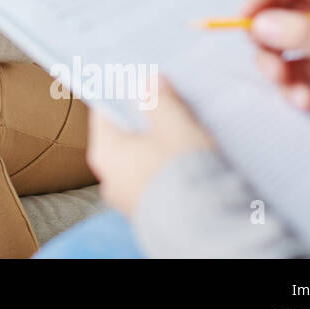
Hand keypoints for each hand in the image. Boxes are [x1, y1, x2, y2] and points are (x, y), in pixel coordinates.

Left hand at [86, 78, 214, 216]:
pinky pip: (152, 180)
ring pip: (139, 159)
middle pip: (122, 136)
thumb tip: (150, 81)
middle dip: (144, 120)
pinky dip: (164, 168)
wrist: (205, 228)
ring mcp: (127, 198)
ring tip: (181, 132)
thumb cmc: (182, 173)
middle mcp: (108, 177)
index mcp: (104, 152)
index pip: (105, 112)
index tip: (138, 80)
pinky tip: (185, 161)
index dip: (122, 94)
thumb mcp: (173, 125)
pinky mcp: (148, 211)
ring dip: (157, 145)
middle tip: (165, 103)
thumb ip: (159, 100)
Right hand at [240, 0, 309, 155]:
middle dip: (268, 37)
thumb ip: (307, 35)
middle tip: (266, 57)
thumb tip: (262, 23)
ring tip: (286, 83)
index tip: (246, 16)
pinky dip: (291, 85)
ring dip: (276, 65)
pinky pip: (294, 70)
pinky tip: (304, 99)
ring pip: (283, 43)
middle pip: (282, 12)